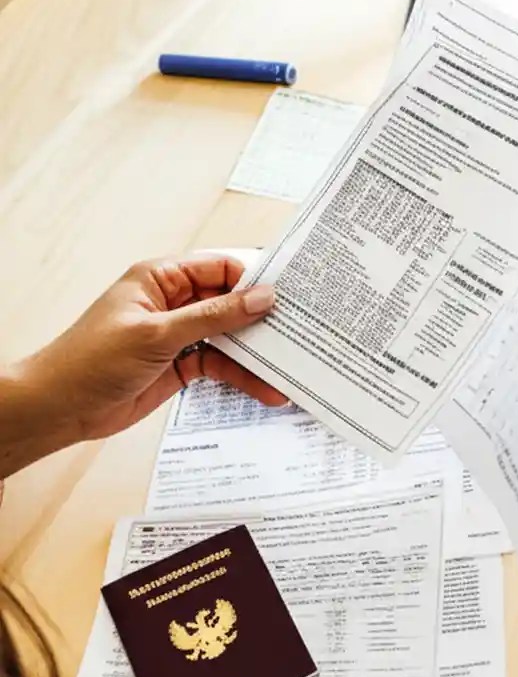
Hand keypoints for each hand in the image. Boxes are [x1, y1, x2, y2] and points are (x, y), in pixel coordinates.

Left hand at [13, 254, 286, 445]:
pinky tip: (266, 388)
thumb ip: (213, 316)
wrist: (60, 408)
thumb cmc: (91, 361)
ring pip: (230, 336)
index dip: (253, 281)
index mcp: (161, 278)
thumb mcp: (157, 333)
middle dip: (262, 318)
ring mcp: (179, 334)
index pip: (219, 268)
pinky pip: (222, 364)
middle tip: (298, 331)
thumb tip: (261, 297)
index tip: (285, 298)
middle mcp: (173, 302)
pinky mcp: (182, 363)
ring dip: (257, 353)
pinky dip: (243, 375)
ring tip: (289, 367)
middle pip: (230, 302)